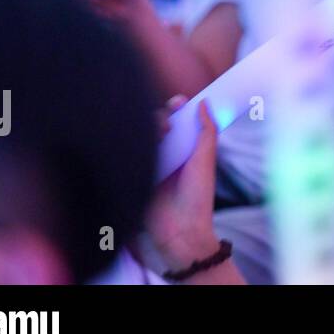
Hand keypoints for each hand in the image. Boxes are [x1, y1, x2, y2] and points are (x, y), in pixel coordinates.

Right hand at [141, 98, 220, 274]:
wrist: (180, 231)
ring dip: (146, 129)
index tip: (179, 102)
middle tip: (168, 124)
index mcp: (185, 148)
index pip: (176, 119)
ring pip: (139, 136)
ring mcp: (148, 164)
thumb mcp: (205, 160)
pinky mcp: (133, 176)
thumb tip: (204, 103)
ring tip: (160, 136)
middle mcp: (166, 153)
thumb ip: (207, 131)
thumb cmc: (197, 197)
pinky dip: (128, 145)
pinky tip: (135, 145)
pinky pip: (126, 154)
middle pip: (155, 124)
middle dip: (160, 116)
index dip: (176, 107)